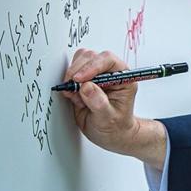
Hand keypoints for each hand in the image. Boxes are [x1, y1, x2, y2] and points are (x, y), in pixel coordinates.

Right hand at [60, 49, 163, 165]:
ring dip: (73, 77)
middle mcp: (109, 73)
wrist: (111, 134)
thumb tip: (86, 87)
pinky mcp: (83, 80)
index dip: (92, 66)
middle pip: (91, 57)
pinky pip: (72, 73)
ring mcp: (96, 75)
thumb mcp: (109, 118)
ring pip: (80, 61)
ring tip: (76, 97)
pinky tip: (74, 98)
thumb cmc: (116, 126)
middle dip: (78, 71)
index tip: (79, 79)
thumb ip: (99, 103)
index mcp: (122, 77)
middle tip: (72, 88)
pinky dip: (68, 83)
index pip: (108, 60)